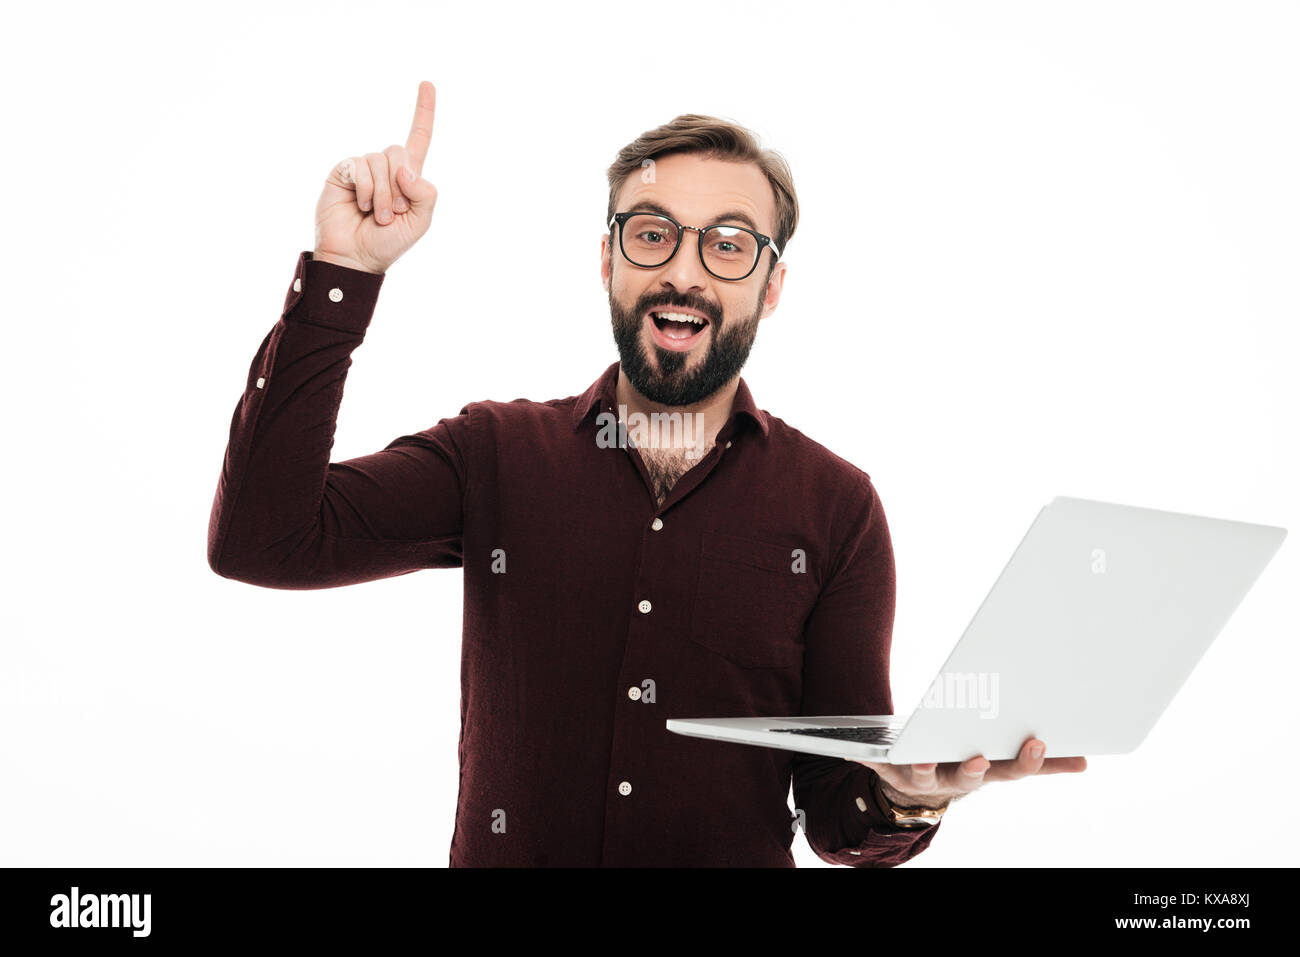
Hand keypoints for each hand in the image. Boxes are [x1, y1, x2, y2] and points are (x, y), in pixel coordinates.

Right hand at [313, 80, 438, 274]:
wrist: (355, 258)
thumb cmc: (388, 243)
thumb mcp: (420, 222)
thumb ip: (426, 194)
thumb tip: (405, 168)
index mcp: (408, 177)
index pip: (419, 138)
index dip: (424, 112)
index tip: (427, 83)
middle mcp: (385, 168)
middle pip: (399, 152)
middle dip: (399, 186)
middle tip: (392, 213)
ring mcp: (363, 169)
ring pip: (380, 161)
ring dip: (381, 194)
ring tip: (374, 216)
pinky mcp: (343, 171)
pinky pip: (359, 167)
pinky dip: (364, 189)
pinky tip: (358, 205)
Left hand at [847, 737, 1086, 809]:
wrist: (916, 787)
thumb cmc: (965, 762)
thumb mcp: (1001, 762)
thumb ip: (1039, 763)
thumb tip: (1085, 761)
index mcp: (986, 773)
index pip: (1011, 771)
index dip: (1024, 760)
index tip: (1037, 742)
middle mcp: (955, 780)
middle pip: (967, 778)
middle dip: (973, 769)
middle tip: (978, 758)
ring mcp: (921, 778)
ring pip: (922, 776)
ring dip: (922, 768)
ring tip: (920, 756)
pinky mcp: (890, 770)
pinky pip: (876, 764)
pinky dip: (866, 759)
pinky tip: (857, 752)